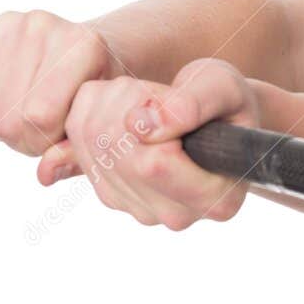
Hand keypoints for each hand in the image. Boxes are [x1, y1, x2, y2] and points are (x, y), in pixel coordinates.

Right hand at [0, 10, 119, 155]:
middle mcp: (43, 26)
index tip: (54, 133)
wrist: (70, 51)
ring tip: (19, 110)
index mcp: (84, 46)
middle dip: (20, 135)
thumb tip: (44, 174)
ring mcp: (6, 24)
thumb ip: (75, 154)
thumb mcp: (93, 121)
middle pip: (9, 114)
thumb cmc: (85, 90)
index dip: (42, 140)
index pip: (40, 116)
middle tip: (37, 123)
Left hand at [36, 58, 261, 230]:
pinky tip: (125, 111)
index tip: (169, 99)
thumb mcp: (224, 88)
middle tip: (154, 90)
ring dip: (108, 104)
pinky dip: (91, 113)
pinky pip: (76, 144)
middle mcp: (177, 215)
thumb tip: (141, 125)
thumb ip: (191, 104)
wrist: (217, 120)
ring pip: (92, 144)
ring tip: (144, 99)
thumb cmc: (227, 106)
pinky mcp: (111, 196)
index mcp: (216, 199)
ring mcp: (140, 210)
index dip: (151, 119)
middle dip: (126, 103)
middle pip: (118, 153)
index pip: (155, 164)